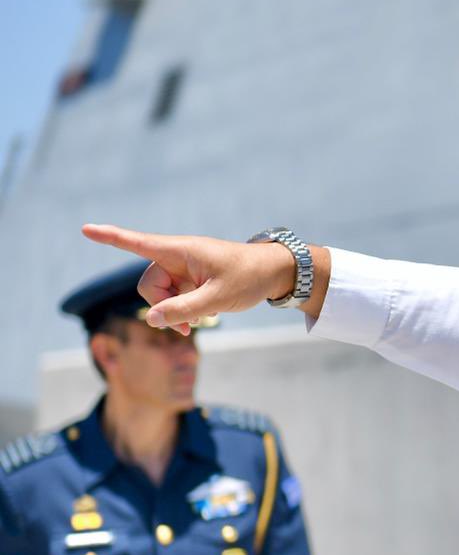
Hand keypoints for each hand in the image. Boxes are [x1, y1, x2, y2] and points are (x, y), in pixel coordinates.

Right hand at [80, 224, 309, 333]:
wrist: (275, 273)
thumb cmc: (249, 278)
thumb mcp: (218, 299)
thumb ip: (184, 310)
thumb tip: (151, 319)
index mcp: (181, 250)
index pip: (138, 243)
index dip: (111, 238)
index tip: (86, 229)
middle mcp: (177, 256)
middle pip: (148, 284)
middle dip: (160, 306)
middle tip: (186, 325)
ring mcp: (183, 268)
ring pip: (159, 294)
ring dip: (171, 311)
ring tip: (195, 324)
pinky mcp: (190, 278)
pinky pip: (172, 297)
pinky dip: (180, 311)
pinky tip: (196, 321)